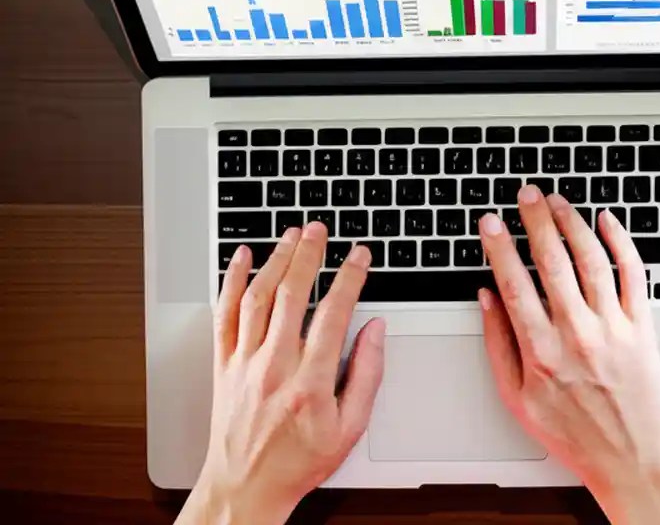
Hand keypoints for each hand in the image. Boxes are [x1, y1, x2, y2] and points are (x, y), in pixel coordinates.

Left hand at [177, 224, 384, 524]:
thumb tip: (375, 331)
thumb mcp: (350, 428)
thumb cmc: (299, 462)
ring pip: (258, 298)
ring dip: (275, 260)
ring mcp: (244, 363)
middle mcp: (273, 367)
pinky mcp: (223, 365)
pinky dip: (231, 282)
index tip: (359, 256)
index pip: (334, 314)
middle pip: (292, 295)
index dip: (350, 278)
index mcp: (310, 383)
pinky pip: (224, 315)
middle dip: (308, 255)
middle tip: (320, 230)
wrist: (245, 488)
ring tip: (291, 235)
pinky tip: (241, 259)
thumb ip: (367, 375)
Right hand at [477, 186, 659, 524]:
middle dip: (536, 220)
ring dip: (573, 224)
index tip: (491, 223)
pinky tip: (608, 222)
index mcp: (542, 351)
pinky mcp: (641, 327)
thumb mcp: (517, 399)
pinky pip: (632, 274)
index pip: (514, 283)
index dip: (499, 247)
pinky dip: (621, 243)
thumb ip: (498, 346)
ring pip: (592, 260)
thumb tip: (487, 300)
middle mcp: (577, 334)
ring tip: (559, 203)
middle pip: (553, 261)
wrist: (629, 455)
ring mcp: (612, 327)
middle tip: (526, 195)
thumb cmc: (574, 433)